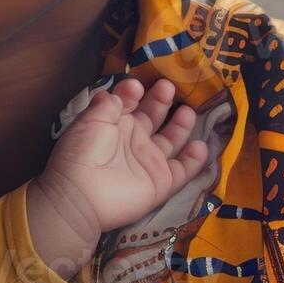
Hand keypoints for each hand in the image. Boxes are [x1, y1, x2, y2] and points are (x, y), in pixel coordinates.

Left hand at [26, 79, 207, 275]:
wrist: (82, 196)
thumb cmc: (83, 152)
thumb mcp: (91, 120)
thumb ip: (109, 104)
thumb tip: (120, 92)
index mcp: (114, 125)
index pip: (129, 103)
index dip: (133, 92)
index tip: (138, 86)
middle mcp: (133, 141)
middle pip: (153, 116)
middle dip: (161, 101)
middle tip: (170, 86)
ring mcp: (149, 162)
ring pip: (171, 140)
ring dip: (181, 125)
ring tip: (188, 110)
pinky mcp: (162, 183)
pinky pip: (183, 170)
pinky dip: (194, 160)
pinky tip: (201, 145)